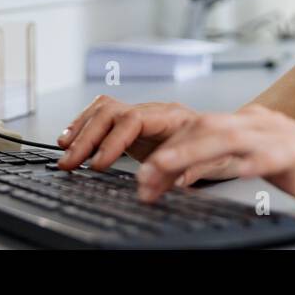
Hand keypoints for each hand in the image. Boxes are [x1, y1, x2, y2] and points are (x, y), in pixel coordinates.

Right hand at [57, 96, 240, 185]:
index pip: (134, 121)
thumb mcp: (210, 162)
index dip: (113, 142)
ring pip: (105, 109)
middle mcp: (155, 110)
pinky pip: (103, 114)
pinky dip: (84, 125)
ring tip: (65, 151)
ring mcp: (143, 113)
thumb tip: (154, 186)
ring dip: (81, 129)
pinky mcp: (134, 122)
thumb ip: (183, 172)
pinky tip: (70, 139)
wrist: (229, 133)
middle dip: (88, 138)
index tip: (98, 164)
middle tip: (71, 163)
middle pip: (113, 112)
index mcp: (173, 116)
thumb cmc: (222, 146)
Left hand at [58, 97, 294, 219]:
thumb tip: (187, 175)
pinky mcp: (294, 156)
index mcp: (250, 124)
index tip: (129, 165)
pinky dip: (230, 166)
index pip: (194, 127)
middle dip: (158, 148)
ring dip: (182, 156)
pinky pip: (256, 158)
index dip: (158, 143)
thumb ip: (228, 164)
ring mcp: (277, 137)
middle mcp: (260, 123)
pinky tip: (209, 178)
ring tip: (153, 176)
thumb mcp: (263, 168)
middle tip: (127, 173)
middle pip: (198, 126)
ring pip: (219, 138)